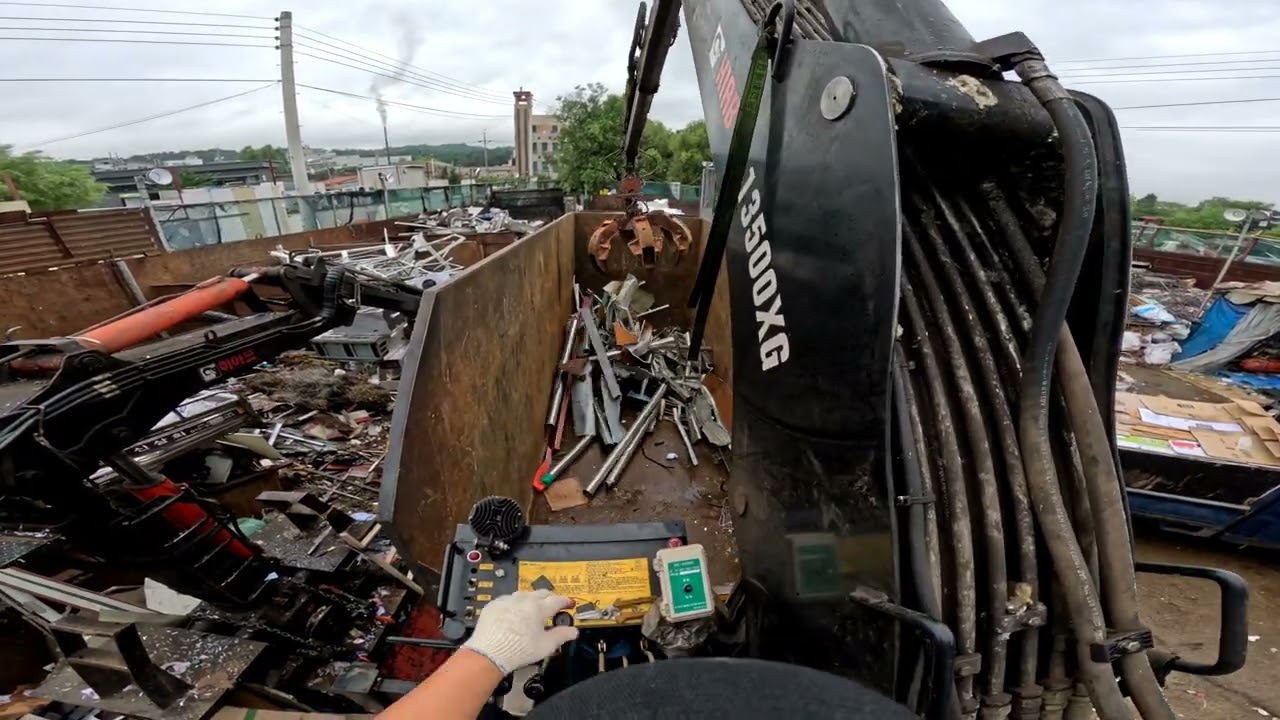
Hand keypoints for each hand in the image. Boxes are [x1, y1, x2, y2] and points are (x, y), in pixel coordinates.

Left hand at [462, 590, 578, 673]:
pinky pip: (507, 600)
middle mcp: (523, 600)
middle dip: (550, 597)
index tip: (568, 603)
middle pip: (541, 593)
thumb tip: (573, 631)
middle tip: (553, 603)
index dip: (565, 601)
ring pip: (523, 594)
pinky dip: (514, 604)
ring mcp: (507, 601)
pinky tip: (514, 613)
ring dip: (531, 599)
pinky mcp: (494, 605)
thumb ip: (561, 636)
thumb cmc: (518, 650)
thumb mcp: (545, 646)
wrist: (489, 653)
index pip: (557, 600)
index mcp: (538, 608)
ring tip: (533, 607)